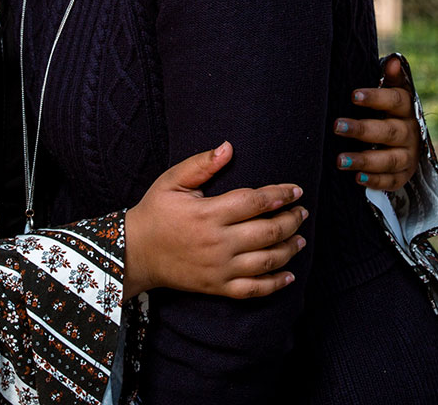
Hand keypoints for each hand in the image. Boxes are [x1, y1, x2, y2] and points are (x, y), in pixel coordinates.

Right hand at [123, 143, 305, 299]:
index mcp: (208, 214)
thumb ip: (201, 164)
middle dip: (292, 220)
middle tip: (302, 212)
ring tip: (301, 238)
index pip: (255, 202)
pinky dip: (275, 284)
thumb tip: (229, 147)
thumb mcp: (171, 181)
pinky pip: (253, 289)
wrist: (135, 253)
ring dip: (290, 248)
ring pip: (266, 261)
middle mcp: (218, 243)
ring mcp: (219, 268)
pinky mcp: (218, 287)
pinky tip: (289, 275)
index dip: (280, 195)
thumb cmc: (155, 212)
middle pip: (268, 231)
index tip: (296, 190)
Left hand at [331, 53, 420, 191]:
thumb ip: (391, 79)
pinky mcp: (404, 176)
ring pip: (389, 159)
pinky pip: (391, 181)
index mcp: (407, 109)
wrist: (407, 143)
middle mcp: (410, 132)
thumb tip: (393, 61)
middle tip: (337, 126)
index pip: (395, 101)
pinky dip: (375, 181)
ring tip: (340, 160)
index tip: (353, 95)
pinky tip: (357, 178)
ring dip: (364, 159)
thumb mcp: (392, 94)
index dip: (376, 98)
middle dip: (362, 130)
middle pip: (389, 131)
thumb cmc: (389, 112)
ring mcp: (409, 156)